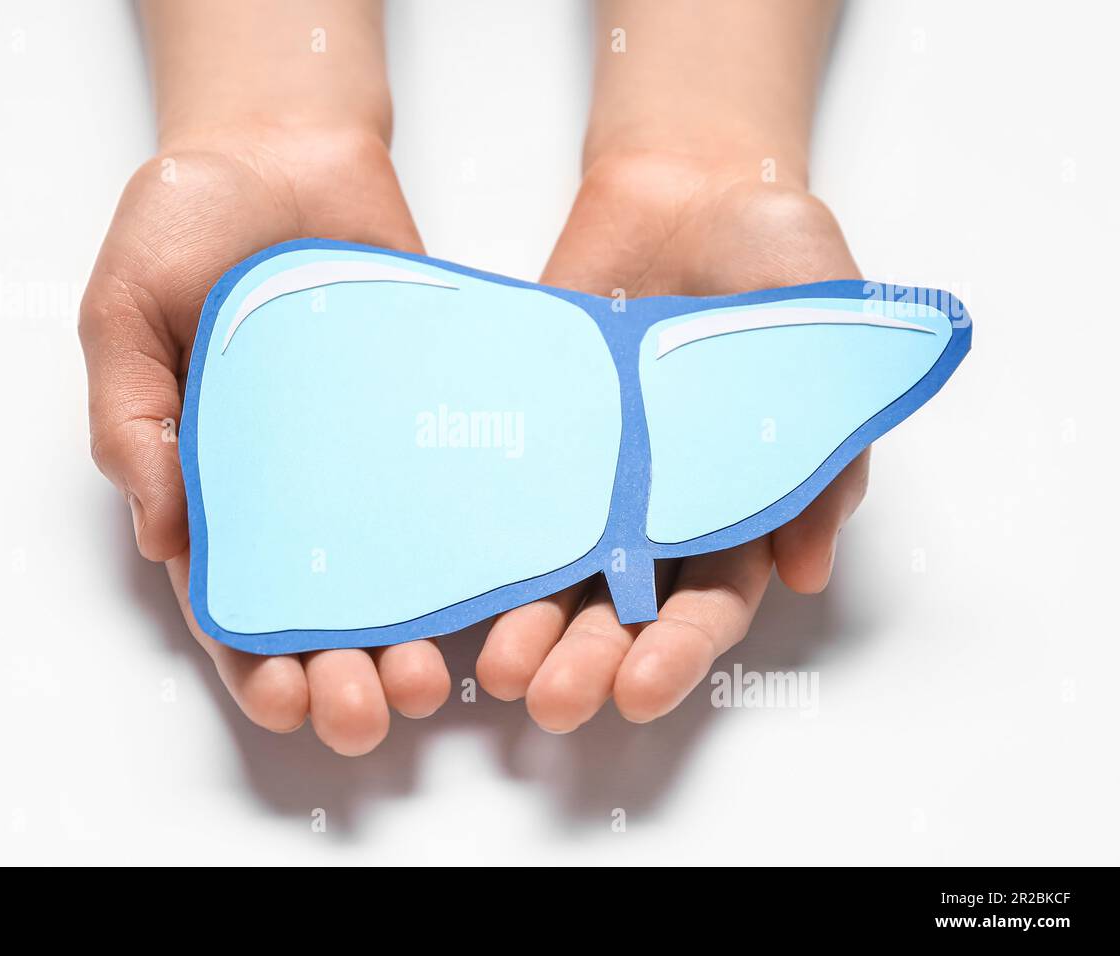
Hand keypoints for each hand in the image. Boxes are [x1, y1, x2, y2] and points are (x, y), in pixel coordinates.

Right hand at [79, 127, 450, 753]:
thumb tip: (159, 531)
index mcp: (213, 484)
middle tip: (370, 711)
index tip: (284, 703)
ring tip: (430, 678)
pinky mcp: (429, 421)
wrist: (286, 149)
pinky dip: (475, 554)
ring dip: (412, 640)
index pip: (231, 602)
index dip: (252, 664)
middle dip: (340, 675)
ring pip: (398, 576)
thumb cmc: (188, 225)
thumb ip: (132, 419)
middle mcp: (298, 490)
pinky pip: (455, 497)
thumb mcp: (124, 312)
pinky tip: (495, 597)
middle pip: (321, 613)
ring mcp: (370, 461)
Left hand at [475, 152, 869, 729]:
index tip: (643, 692)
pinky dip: (482, 547)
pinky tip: (449, 587)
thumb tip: (806, 566)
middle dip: (593, 661)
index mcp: (737, 504)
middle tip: (556, 702)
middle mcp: (660, 508)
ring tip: (498, 669)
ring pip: (558, 574)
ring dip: (529, 629)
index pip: (711, 602)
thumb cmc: (775, 257)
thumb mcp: (825, 338)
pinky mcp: (538, 439)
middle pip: (626, 610)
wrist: (687, 188)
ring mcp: (593, 477)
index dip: (679, 652)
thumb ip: (823, 446)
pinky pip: (505, 502)